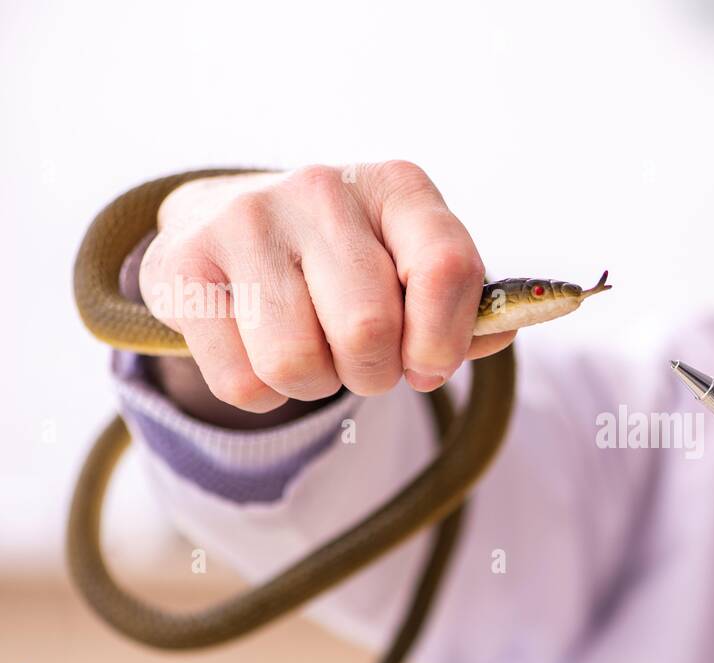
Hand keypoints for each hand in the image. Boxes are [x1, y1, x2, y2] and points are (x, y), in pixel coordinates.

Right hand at [138, 162, 514, 412]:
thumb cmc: (347, 263)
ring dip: (314, 385)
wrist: (227, 225)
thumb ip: (466, 308)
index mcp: (396, 186)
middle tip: (361, 361)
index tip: (427, 366)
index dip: (444, 339)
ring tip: (310, 350)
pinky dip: (263, 392)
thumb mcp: (412, 268)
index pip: (445, 266)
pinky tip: (259, 350)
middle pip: (368, 331)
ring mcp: (245, 220)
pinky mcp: (183, 265)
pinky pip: (242, 381)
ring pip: (298, 363)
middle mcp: (320, 188)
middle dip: (373, 374)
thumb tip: (499, 330)